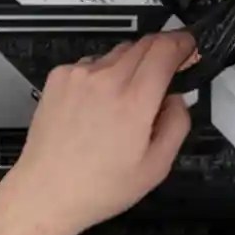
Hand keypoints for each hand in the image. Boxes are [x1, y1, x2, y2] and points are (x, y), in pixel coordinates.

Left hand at [3, 32, 193, 234]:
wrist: (46, 192)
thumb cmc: (97, 186)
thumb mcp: (156, 167)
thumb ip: (177, 124)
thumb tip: (178, 99)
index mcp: (134, 102)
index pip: (166, 49)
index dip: (183, 43)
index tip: (188, 46)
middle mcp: (106, 80)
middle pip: (145, 44)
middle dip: (161, 52)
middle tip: (164, 74)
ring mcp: (79, 75)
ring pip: (118, 53)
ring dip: (131, 65)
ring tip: (123, 102)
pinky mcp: (59, 77)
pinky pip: (92, 63)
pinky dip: (102, 75)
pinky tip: (97, 104)